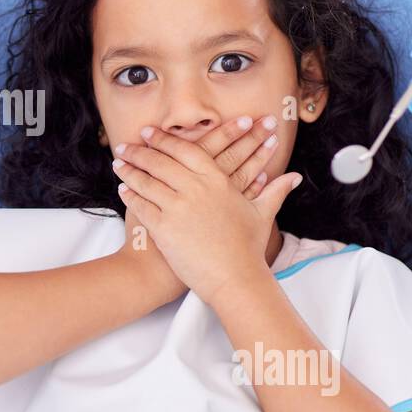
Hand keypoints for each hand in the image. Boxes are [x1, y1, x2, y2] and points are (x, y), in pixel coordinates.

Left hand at [112, 125, 302, 306]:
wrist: (234, 279)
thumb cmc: (248, 248)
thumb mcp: (262, 214)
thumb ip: (274, 190)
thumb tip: (293, 177)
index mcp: (217, 180)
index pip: (185, 150)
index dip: (165, 139)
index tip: (150, 133)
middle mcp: (196, 189)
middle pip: (160, 162)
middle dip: (140, 151)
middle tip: (126, 145)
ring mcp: (178, 208)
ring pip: (146, 181)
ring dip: (129, 170)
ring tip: (118, 164)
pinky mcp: (164, 228)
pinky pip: (141, 206)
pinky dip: (130, 195)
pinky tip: (123, 190)